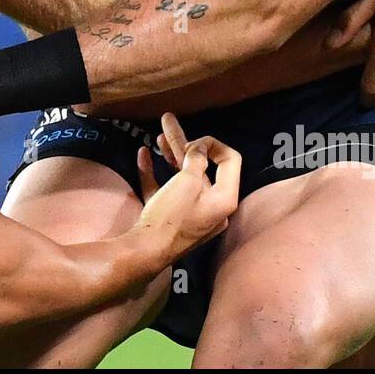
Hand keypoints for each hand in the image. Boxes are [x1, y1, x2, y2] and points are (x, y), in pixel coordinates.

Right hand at [135, 114, 239, 259]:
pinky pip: (168, 191)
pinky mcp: (173, 219)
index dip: (212, 144)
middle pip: (202, 167)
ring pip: (183, 178)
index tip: (193, 142)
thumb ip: (196, 159)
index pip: (231, 160)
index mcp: (225, 198)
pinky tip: (143, 156)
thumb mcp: (187, 181)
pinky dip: (157, 174)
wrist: (145, 252)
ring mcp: (192, 214)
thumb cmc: (171, 216)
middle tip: (168, 121)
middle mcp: (213, 207)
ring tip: (156, 137)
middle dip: (184, 144)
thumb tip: (199, 148)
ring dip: (170, 156)